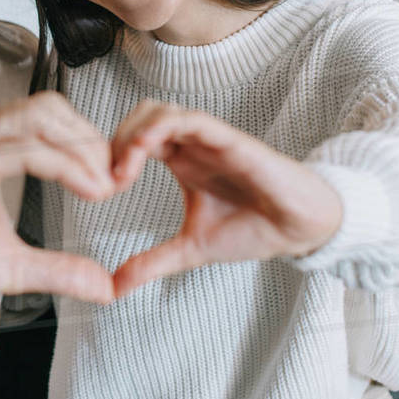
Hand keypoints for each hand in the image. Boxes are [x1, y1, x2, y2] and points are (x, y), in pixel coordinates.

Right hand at [0, 92, 118, 303]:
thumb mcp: (10, 266)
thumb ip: (58, 269)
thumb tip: (105, 287)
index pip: (51, 117)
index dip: (88, 143)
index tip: (113, 183)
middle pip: (52, 107)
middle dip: (92, 141)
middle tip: (114, 183)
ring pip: (43, 117)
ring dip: (84, 150)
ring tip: (104, 188)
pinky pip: (27, 148)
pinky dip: (66, 165)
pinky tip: (88, 190)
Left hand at [109, 100, 342, 296]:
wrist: (300, 229)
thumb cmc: (253, 228)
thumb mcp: (191, 250)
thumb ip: (153, 263)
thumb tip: (114, 288)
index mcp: (180, 160)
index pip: (132, 138)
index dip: (109, 155)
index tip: (98, 190)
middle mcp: (190, 144)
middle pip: (138, 116)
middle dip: (113, 141)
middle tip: (106, 179)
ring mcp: (208, 138)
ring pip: (158, 110)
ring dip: (132, 133)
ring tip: (121, 171)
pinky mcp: (229, 138)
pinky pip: (190, 118)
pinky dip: (161, 128)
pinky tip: (144, 153)